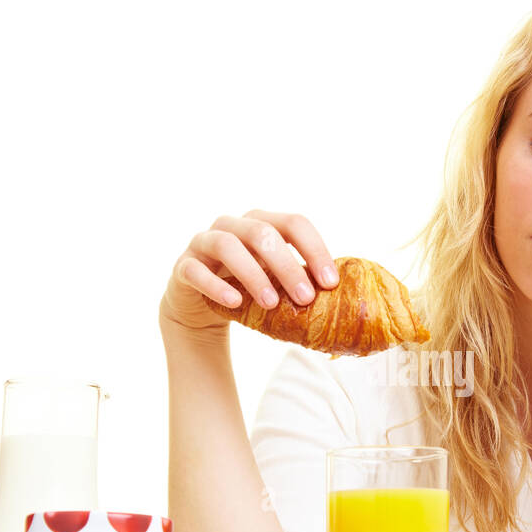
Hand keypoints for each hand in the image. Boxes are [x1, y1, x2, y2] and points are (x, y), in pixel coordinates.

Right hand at [159, 210, 339, 345]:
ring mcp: (204, 243)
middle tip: (305, 298)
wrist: (200, 308)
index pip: (294, 223)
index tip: (330, 283)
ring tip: (271, 303)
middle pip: (263, 233)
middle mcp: (233, 226)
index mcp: (262, 223)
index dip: (315, 249)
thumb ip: (301, 283)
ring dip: (253, 274)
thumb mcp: (277, 283)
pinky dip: (216, 285)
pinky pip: (195, 270)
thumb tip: (347, 304)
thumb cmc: (248, 291)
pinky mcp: (183, 266)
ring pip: (227, 245)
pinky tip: (234, 302)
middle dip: (287, 265)